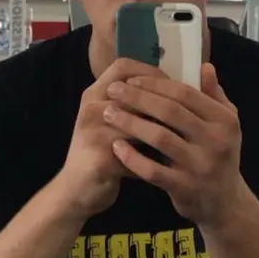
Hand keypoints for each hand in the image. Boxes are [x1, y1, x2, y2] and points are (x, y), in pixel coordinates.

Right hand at [62, 58, 166, 219]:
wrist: (75, 191)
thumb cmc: (102, 153)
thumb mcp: (114, 122)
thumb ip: (136, 105)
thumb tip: (177, 89)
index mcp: (95, 94)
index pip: (123, 66)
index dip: (150, 72)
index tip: (172, 85)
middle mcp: (91, 108)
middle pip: (133, 92)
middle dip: (162, 102)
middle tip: (183, 113)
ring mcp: (93, 133)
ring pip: (137, 123)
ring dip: (161, 130)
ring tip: (180, 138)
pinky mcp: (100, 160)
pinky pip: (136, 155)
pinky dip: (153, 159)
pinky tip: (167, 164)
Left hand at [103, 63, 243, 228]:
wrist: (224, 203)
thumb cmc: (219, 155)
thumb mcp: (225, 124)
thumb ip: (214, 95)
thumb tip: (204, 66)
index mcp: (224, 120)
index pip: (185, 93)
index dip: (156, 84)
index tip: (131, 80)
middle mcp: (215, 141)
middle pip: (170, 112)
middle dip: (138, 98)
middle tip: (113, 91)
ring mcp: (200, 166)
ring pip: (160, 138)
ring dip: (131, 123)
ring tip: (109, 114)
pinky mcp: (184, 188)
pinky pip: (153, 170)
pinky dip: (133, 158)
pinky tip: (116, 147)